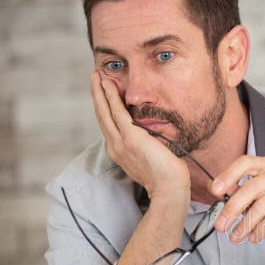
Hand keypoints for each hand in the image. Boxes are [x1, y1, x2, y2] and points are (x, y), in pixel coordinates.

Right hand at [90, 71, 188, 199]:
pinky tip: (107, 84)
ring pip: (105, 111)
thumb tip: (151, 134)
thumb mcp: (151, 157)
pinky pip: (117, 112)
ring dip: (100, 91)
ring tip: (97, 75)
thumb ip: (147, 144)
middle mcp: (115, 146)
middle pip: (102, 115)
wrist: (169, 189)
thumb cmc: (166, 177)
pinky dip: (110, 96)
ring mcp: (120, 142)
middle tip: (95, 77)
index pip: (108, 125)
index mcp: (120, 151)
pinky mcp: (130, 137)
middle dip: (97, 95)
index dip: (104, 107)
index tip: (103, 92)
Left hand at [210, 156, 264, 263]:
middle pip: (253, 186)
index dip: (228, 175)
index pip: (246, 162)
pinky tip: (255, 236)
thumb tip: (214, 188)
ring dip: (246, 223)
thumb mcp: (252, 203)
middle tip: (221, 225)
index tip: (215, 190)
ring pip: (264, 203)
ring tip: (237, 236)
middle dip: (233, 208)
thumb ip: (236, 194)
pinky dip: (262, 228)